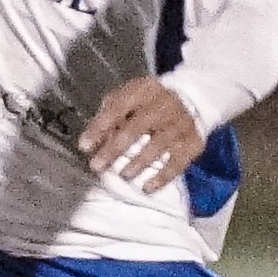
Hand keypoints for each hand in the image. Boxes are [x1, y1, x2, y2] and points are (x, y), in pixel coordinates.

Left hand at [80, 77, 205, 192]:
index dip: (100, 127)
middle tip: (97, 166)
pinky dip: (163, 176)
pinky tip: (147, 187)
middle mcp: (166, 103)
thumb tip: (90, 144)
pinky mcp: (194, 142)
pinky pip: (179, 161)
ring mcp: (182, 122)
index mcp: (144, 89)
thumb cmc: (144, 105)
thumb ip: (107, 119)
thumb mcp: (123, 102)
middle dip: (115, 148)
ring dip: (139, 162)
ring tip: (123, 175)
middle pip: (138, 126)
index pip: (118, 107)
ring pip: (160, 144)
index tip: (84, 147)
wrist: (187, 103)